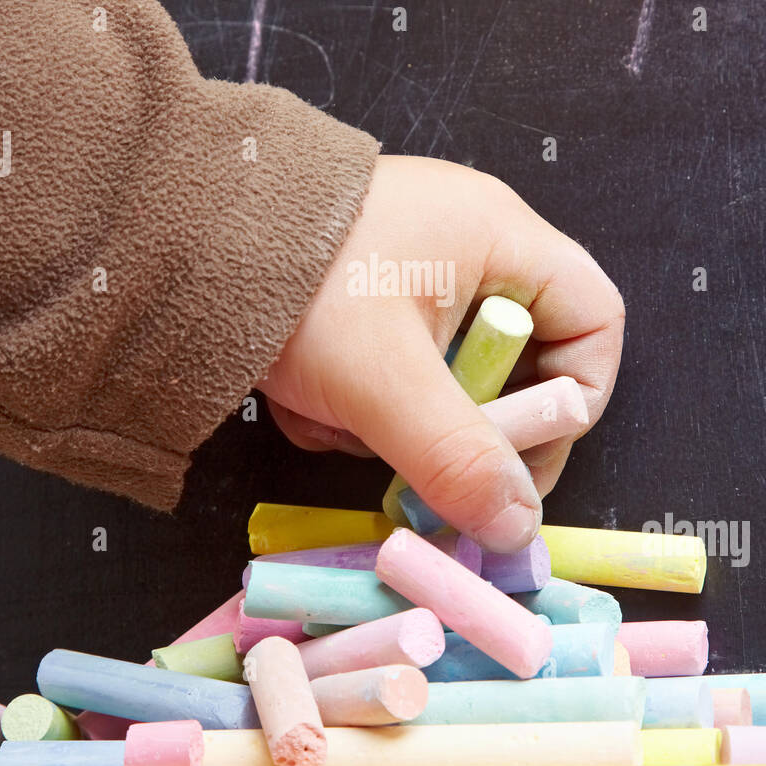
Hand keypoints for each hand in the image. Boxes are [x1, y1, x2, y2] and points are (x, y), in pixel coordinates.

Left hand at [259, 154, 624, 551]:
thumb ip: (458, 458)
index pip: (595, 319)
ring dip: (399, 420)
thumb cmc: (297, 283)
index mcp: (501, 236)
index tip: (523, 455)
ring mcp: (411, 270)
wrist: (171, 237)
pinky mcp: (361, 297)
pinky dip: (357, 402)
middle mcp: (468, 244)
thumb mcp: (384, 380)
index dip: (576, 396)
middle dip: (465, 423)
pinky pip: (393, 371)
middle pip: (519, 362)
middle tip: (425, 464)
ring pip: (448, 379)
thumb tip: (517, 530)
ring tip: (337, 417)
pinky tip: (305, 401)